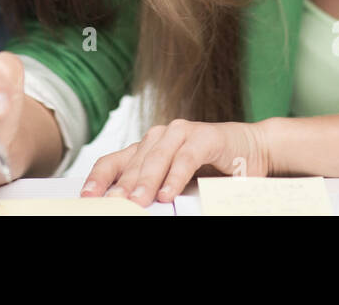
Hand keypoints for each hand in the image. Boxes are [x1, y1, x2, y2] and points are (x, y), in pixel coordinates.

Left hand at [81, 119, 271, 206]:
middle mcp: (160, 136)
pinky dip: (175, 176)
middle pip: (133, 163)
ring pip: (157, 158)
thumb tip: (128, 205)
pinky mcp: (204, 136)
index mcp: (147, 147)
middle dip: (122, 186)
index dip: (99, 178)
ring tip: (138, 202)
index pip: (114, 161)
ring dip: (146, 182)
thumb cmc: (210, 167)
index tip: (87, 196)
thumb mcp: (175, 181)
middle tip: (113, 204)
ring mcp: (181, 133)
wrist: (251, 149)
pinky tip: (167, 193)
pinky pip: (185, 158)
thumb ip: (154, 188)